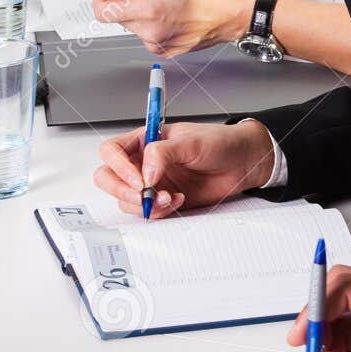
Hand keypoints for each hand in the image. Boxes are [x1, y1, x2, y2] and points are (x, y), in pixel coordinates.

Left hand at [93, 0, 253, 56]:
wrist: (233, 14)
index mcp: (149, 12)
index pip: (104, 12)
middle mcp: (150, 34)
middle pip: (118, 17)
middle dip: (126, 0)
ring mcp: (157, 46)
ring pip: (133, 25)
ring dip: (141, 11)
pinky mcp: (165, 51)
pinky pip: (147, 34)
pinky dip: (153, 21)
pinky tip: (172, 12)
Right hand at [94, 118, 274, 219]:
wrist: (243, 163)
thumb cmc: (219, 143)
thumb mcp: (191, 142)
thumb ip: (163, 154)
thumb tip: (145, 174)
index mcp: (144, 140)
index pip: (112, 151)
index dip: (119, 167)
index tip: (139, 179)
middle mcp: (142, 161)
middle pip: (108, 178)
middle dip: (122, 190)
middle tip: (143, 195)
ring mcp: (152, 182)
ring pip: (126, 199)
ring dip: (144, 204)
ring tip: (170, 198)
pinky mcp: (163, 200)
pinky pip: (146, 211)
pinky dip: (158, 211)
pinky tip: (178, 201)